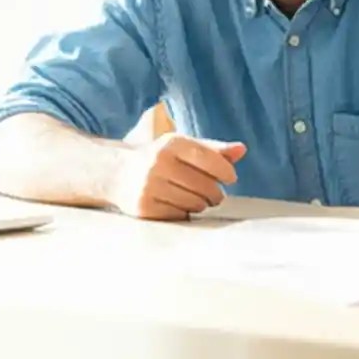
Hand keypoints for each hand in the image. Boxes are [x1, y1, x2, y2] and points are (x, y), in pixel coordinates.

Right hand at [107, 133, 246, 219]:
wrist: (117, 172)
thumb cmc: (160, 158)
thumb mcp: (183, 147)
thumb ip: (213, 149)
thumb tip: (242, 149)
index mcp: (171, 143)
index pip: (209, 159)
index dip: (225, 171)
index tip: (230, 178)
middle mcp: (159, 162)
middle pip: (205, 185)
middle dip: (215, 192)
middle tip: (213, 193)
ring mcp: (149, 186)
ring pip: (195, 203)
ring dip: (202, 204)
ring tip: (197, 199)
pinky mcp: (144, 207)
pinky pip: (180, 216)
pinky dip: (185, 213)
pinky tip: (179, 205)